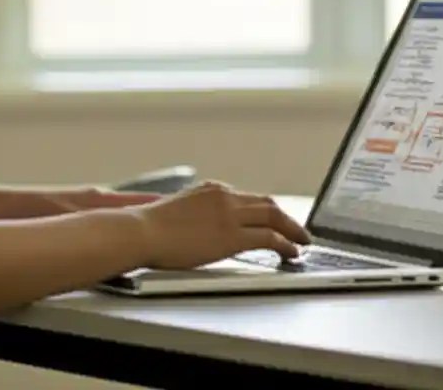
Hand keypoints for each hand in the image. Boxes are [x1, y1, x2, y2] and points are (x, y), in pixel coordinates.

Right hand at [131, 181, 311, 269]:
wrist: (141, 231)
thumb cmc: (149, 228)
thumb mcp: (178, 210)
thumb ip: (197, 214)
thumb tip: (203, 229)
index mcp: (212, 190)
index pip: (248, 198)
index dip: (266, 210)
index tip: (273, 220)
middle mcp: (225, 197)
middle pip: (267, 204)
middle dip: (286, 218)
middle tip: (297, 230)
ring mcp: (230, 215)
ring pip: (274, 218)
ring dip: (292, 230)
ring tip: (302, 242)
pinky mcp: (232, 236)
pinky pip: (269, 239)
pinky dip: (286, 245)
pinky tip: (291, 253)